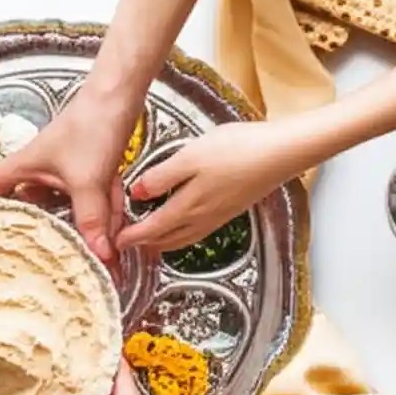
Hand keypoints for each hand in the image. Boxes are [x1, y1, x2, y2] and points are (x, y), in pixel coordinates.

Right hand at [0, 87, 137, 262]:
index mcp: (25, 167)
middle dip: (47, 233)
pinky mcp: (91, 171)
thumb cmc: (91, 124)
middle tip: (49, 260)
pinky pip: (94, 200)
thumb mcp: (87, 180)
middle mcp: (41, 171)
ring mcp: (67, 172)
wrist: (121, 96)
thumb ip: (91, 219)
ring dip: (87, 226)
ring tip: (99, 255)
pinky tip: (118, 230)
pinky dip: (106, 212)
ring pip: (70, 207)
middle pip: (34, 207)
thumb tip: (97, 255)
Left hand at [117, 119, 315, 251]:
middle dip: (144, 244)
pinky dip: (180, 234)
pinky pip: (196, 231)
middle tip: (126, 243)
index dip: (131, 237)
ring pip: (182, 239)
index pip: (151, 230)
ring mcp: (218, 216)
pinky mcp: (230, 209)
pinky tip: (180, 224)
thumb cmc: (237, 150)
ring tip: (148, 240)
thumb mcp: (190, 157)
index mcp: (188, 207)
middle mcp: (202, 218)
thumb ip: (161, 177)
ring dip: (162, 242)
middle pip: (165, 240)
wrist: (280, 153)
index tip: (114, 242)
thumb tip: (137, 193)